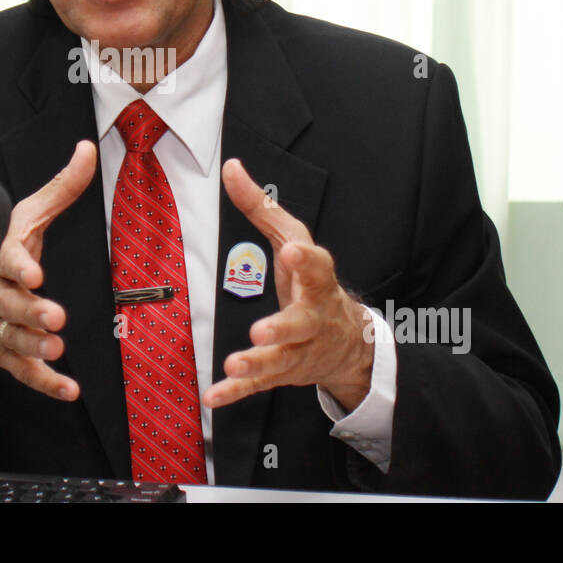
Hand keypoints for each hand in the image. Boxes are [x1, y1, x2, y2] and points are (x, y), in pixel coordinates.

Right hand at [0, 140, 95, 403]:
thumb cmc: (3, 247)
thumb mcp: (29, 215)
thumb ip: (61, 188)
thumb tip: (86, 148)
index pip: (5, 258)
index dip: (17, 266)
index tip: (34, 273)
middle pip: (6, 303)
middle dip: (28, 311)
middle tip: (53, 318)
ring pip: (10, 338)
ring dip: (32, 346)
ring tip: (55, 348)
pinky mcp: (1, 354)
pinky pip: (21, 372)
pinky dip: (44, 383)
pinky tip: (69, 390)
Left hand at [203, 158, 373, 411]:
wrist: (348, 342)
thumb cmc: (312, 281)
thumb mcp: (292, 238)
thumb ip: (260, 206)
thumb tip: (230, 166)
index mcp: (317, 279)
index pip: (315, 266)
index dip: (303, 260)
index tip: (290, 251)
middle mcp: (314, 317)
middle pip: (301, 323)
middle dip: (283, 327)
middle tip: (261, 330)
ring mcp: (300, 348)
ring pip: (281, 359)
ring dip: (258, 362)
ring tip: (235, 363)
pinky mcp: (284, 372)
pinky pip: (259, 385)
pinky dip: (236, 392)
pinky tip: (214, 396)